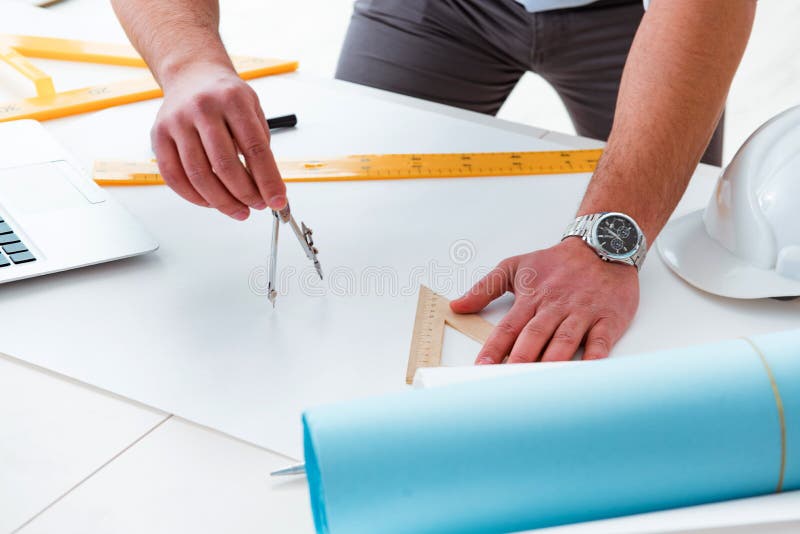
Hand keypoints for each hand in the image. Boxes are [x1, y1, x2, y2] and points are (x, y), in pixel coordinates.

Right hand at [151, 62, 285, 219]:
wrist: (191, 75)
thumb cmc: (226, 97)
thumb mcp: (253, 110)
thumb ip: (260, 146)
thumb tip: (269, 189)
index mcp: (232, 100)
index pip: (255, 148)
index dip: (268, 180)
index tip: (277, 200)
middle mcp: (202, 108)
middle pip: (225, 165)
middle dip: (245, 194)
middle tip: (257, 206)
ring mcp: (177, 121)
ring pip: (198, 175)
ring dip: (222, 201)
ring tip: (239, 210)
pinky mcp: (158, 135)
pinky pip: (173, 176)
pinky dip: (194, 196)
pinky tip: (211, 202)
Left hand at [450, 238, 638, 363]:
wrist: (603, 246)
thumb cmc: (557, 262)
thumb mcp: (515, 266)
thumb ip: (485, 287)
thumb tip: (458, 305)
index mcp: (531, 297)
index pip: (509, 327)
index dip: (494, 347)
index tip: (483, 366)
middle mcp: (555, 306)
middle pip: (534, 336)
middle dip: (520, 359)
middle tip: (508, 381)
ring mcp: (582, 313)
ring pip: (564, 340)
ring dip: (552, 361)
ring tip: (541, 384)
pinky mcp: (608, 318)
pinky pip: (601, 340)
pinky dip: (594, 356)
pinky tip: (585, 371)